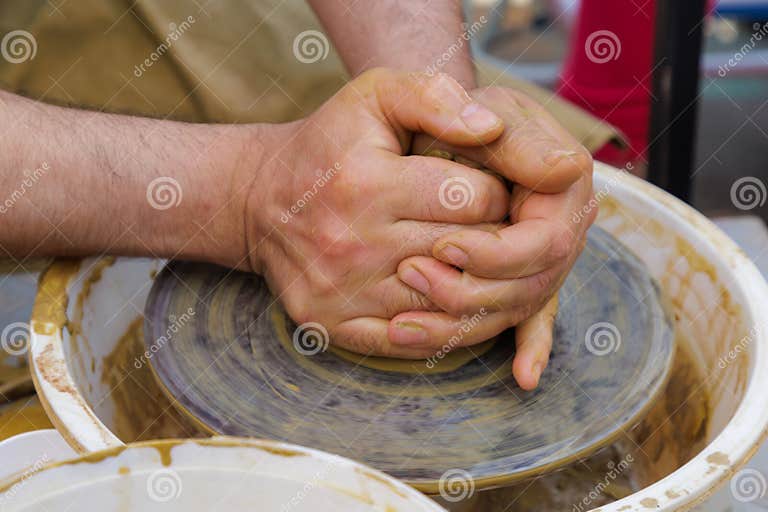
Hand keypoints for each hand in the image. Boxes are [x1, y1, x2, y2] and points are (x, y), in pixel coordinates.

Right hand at [242, 69, 512, 357]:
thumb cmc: (331, 144)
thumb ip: (435, 97)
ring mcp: (339, 292)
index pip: (475, 199)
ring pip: (447, 302)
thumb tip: (493, 128)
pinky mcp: (331, 324)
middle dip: (491, 238)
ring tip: (468, 257)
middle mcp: (351, 243)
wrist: (260, 199)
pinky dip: (440, 323)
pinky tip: (443, 293)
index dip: (495, 193)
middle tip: (489, 225)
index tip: (485, 189)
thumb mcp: (374, 95)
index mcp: (367, 184)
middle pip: (467, 253)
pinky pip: (412, 341)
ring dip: (471, 281)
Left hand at [399, 87, 594, 388]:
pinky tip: (523, 377)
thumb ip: (517, 137)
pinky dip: (529, 348)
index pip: (543, 241)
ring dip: (466, 322)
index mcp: (563, 186)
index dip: (495, 254)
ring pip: (518, 308)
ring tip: (405, 327)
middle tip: (412, 276)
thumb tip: (565, 169)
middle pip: (532, 284)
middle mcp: (561, 227)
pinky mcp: (523, 278)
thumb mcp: (485, 112)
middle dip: (471, 290)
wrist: (444, 128)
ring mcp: (544, 258)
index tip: (442, 245)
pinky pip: (532, 320)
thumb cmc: (460, 117)